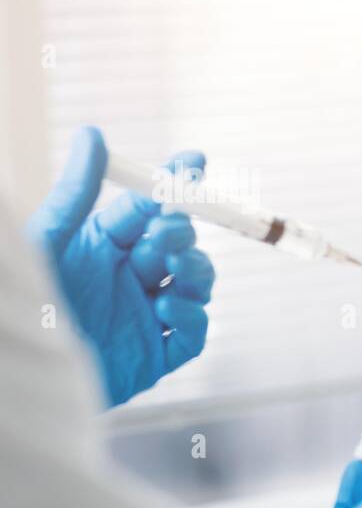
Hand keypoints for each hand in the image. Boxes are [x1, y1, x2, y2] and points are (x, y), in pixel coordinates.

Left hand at [25, 125, 213, 406]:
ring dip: (195, 268)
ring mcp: (147, 316)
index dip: (173, 186)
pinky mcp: (158, 354)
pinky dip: (192, 316)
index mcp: (101, 247)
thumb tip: (94, 135)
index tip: (193, 163)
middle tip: (165, 232)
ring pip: (196, 283)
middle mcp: (128, 278)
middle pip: (178, 242)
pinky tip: (166, 308)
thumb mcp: (48, 242)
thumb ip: (77, 191)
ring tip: (172, 267)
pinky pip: (194, 332)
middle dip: (181, 230)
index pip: (147, 209)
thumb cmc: (24, 304)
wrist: (20, 371)